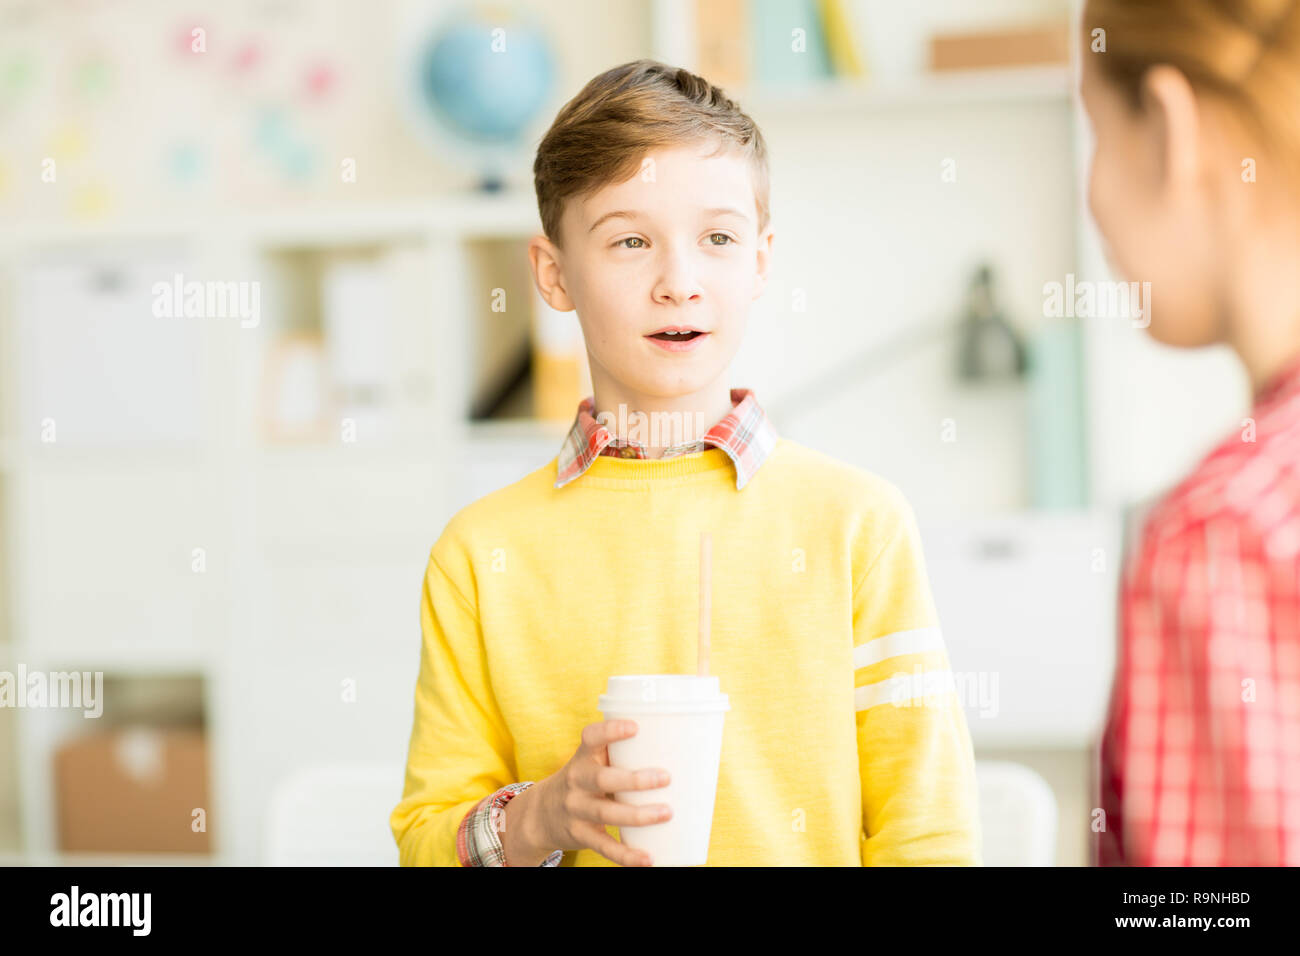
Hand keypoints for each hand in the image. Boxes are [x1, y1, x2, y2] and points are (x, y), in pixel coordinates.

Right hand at [507, 719, 671, 865]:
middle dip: (635, 780)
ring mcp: (576, 809)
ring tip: (667, 813)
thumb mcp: (592, 762)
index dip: (611, 730)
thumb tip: (685, 751)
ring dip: (638, 815)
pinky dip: (626, 855)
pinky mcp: (580, 835)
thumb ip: (624, 755)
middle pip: (603, 779)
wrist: (540, 814)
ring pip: (606, 813)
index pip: (591, 737)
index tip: (635, 727)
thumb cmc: (584, 780)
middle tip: (666, 777)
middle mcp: (576, 781)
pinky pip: (604, 846)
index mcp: (583, 757)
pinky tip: (648, 858)